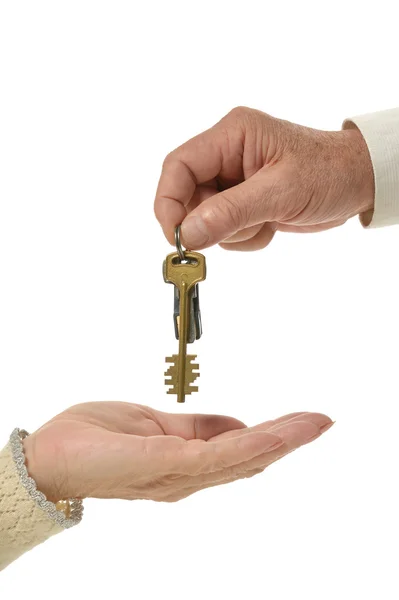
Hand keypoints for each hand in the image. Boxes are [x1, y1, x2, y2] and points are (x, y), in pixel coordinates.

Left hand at [22, 402, 332, 502]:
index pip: (237, 448)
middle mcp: (188, 476)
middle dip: (289, 438)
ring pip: (242, 456)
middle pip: (249, 456)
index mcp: (185, 462)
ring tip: (313, 423)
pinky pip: (220, 453)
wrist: (51, 456)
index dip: (273, 436)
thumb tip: (235, 424)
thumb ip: (195, 427)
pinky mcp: (169, 465)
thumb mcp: (153, 423)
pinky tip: (276, 431)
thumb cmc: (94, 440)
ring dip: (281, 438)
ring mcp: (181, 474)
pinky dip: (253, 441)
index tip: (303, 421)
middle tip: (322, 421)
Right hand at [154, 107, 373, 250]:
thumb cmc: (329, 174)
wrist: (359, 184)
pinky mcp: (243, 201)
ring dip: (233, 232)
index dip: (168, 202)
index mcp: (232, 135)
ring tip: (267, 222)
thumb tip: (186, 233)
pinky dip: (245, 237)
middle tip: (239, 231)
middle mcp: (227, 155)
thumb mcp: (280, 192)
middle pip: (188, 196)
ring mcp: (234, 180)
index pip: (179, 165)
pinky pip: (225, 229)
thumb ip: (231, 212)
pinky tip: (271, 225)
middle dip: (210, 222)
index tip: (175, 237)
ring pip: (206, 218)